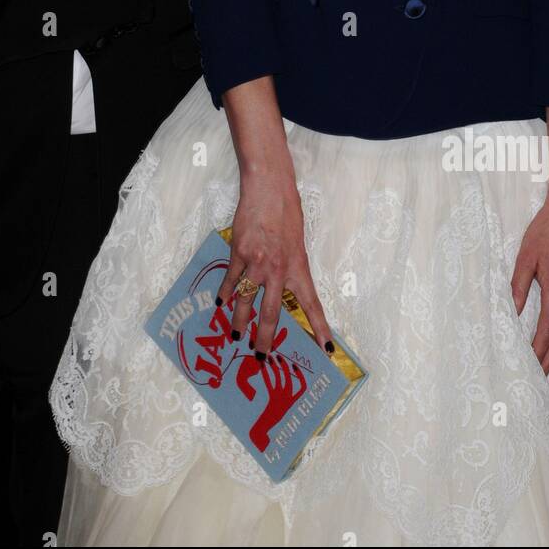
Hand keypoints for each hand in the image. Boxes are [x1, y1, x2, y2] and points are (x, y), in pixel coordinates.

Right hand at [216, 150, 335, 360]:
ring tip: (236, 337)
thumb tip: (281, 286)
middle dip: (265, 339)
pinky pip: (231, 279)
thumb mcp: (296, 243)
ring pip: (246, 301)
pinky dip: (225, 292)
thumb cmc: (286, 213)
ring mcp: (257, 263)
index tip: (328, 349)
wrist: (269, 189)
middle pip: (271, 313)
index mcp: (298, 268)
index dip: (320, 328)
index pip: (312, 305)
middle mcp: (278, 270)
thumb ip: (290, 266)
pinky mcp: (239, 253)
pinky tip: (220, 302)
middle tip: (261, 358)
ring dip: (240, 322)